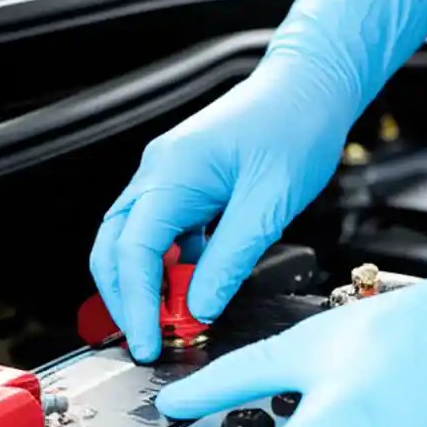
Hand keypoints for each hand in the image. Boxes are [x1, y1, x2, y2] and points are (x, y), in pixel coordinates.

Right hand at [89, 0, 426, 362]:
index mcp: (173, 173)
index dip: (136, 303)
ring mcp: (167, 178)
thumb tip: (200, 308)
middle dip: (126, 299)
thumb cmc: (296, 125)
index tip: (146, 340)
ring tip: (179, 319)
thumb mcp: (269, 203)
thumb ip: (231, 260)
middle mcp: (158, 173)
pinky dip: (173, 268)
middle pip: (114, 249)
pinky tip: (197, 286)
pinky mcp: (184, 185)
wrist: (312, 85)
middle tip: (151, 338)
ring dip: (150, 286)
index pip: (133, 251)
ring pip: (134, 244)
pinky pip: (163, 235)